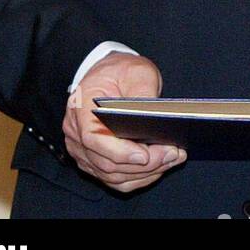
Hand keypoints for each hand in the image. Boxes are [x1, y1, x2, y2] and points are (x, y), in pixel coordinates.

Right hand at [63, 51, 186, 192]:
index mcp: (80, 108)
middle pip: (106, 163)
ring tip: (173, 159)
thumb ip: (142, 92)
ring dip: (145, 174)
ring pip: (112, 175)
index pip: (94, 139)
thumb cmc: (120, 71)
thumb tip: (155, 117)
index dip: (120, 152)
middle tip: (174, 154)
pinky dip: (138, 177)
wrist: (108, 74)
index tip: (146, 155)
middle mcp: (76, 133)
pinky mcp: (93, 160)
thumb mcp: (136, 71)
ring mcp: (82, 150)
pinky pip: (114, 178)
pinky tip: (160, 166)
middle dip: (143, 165)